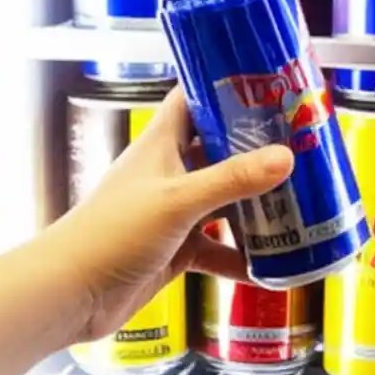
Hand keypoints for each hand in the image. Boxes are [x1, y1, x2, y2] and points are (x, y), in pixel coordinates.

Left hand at [43, 88, 293, 344]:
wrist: (73, 292)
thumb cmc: (111, 233)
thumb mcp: (179, 200)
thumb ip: (232, 180)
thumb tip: (286, 157)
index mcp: (161, 145)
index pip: (193, 99)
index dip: (225, 86)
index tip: (266, 82)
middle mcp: (169, 173)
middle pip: (220, 150)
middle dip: (257, 150)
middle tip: (302, 145)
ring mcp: (174, 212)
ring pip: (224, 201)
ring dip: (256, 205)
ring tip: (300, 202)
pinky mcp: (177, 249)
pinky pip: (219, 248)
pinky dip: (243, 256)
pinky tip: (273, 263)